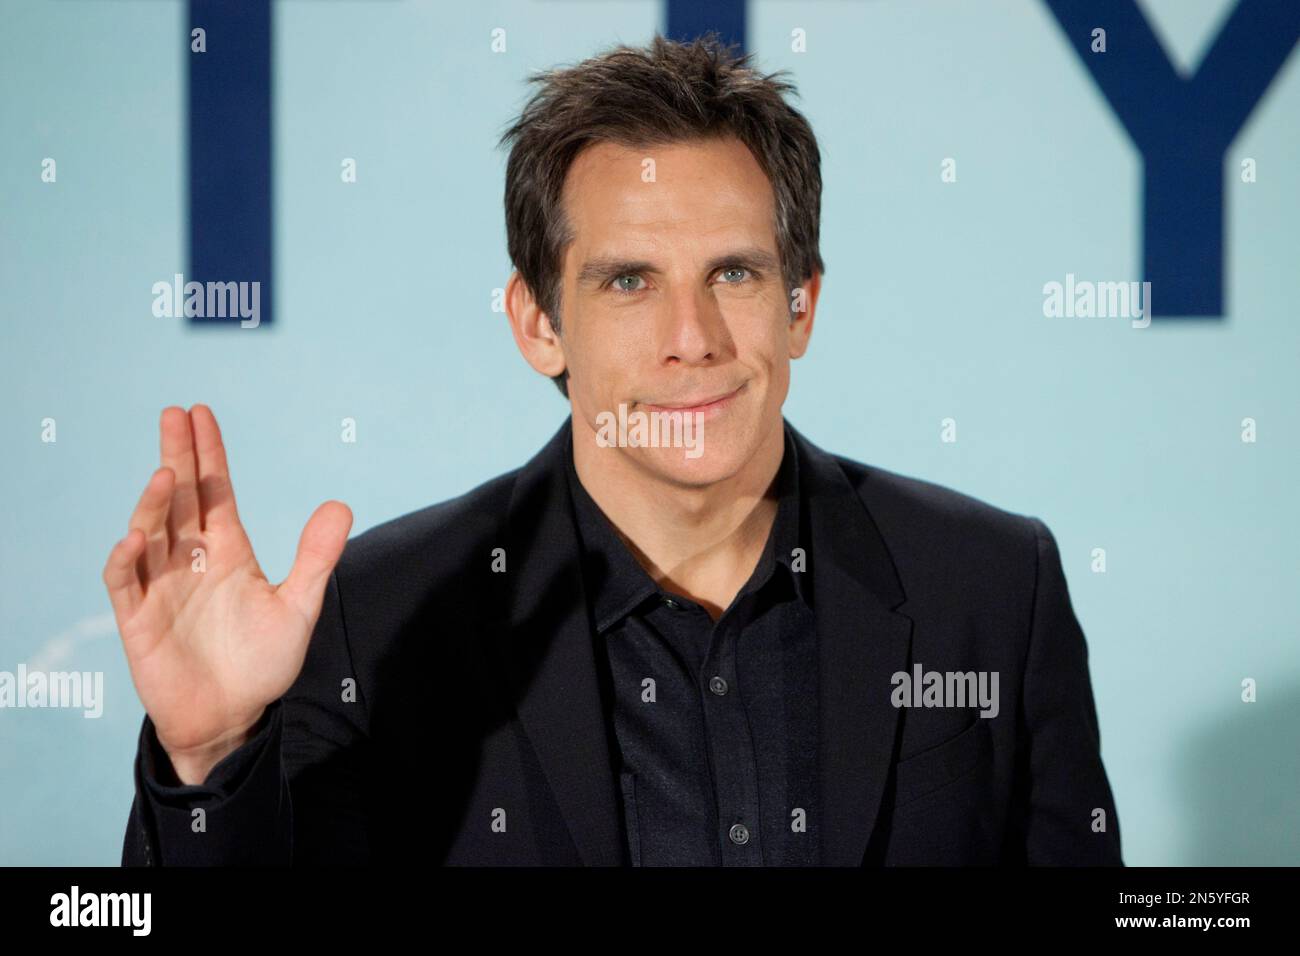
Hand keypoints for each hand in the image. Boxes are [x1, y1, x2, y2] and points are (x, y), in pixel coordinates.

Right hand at [103, 405, 351, 782]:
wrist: (231, 718)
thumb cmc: (262, 664)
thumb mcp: (298, 607)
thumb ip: (315, 558)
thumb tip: (340, 505)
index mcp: (228, 551)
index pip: (215, 492)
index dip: (208, 454)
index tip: (200, 414)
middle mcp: (191, 560)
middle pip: (180, 499)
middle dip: (178, 457)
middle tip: (174, 414)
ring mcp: (160, 587)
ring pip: (151, 532)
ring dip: (155, 503)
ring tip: (167, 473)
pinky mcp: (138, 620)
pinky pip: (123, 582)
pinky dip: (125, 560)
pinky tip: (136, 538)